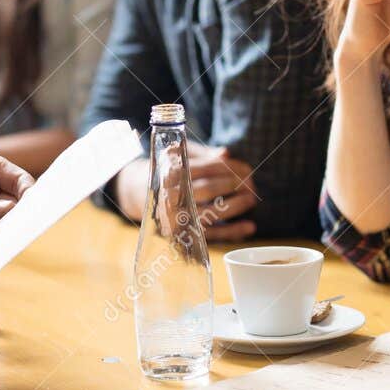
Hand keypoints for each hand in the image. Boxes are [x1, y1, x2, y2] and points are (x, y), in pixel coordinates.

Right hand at [112, 144, 258, 240]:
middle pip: (208, 189)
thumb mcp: (180, 158)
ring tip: (251, 199)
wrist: (137, 193)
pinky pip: (210, 234)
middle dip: (233, 185)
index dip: (228, 168)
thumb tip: (226, 154)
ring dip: (235, 207)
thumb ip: (203, 155)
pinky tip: (250, 226)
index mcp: (169, 173)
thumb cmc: (168, 172)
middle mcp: (170, 195)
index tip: (245, 168)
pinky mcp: (182, 234)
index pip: (204, 168)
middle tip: (251, 183)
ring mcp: (175, 217)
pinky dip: (232, 232)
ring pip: (210, 213)